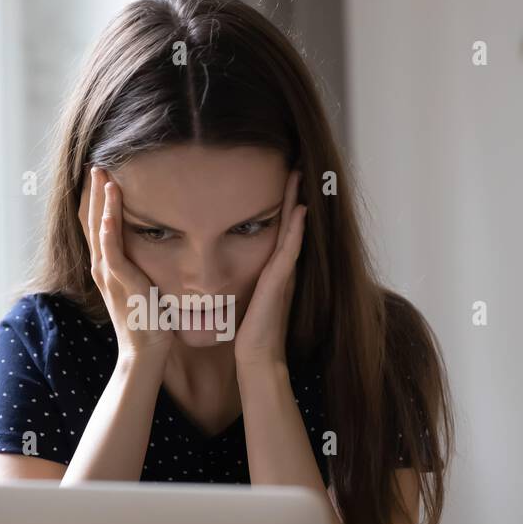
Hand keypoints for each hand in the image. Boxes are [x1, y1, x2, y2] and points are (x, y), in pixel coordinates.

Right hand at [78, 165, 173, 363]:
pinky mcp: (120, 282)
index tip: (100, 175)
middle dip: (93, 192)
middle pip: (92, 221)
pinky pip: (111, 250)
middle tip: (95, 164)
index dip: (95, 200)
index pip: (97, 226)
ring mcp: (108, 274)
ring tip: (101, 174)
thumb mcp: (145, 285)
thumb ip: (144, 266)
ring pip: (99, 229)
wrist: (145, 352)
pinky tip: (109, 209)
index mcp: (107, 266)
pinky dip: (108, 228)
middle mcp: (102, 267)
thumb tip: (161, 246)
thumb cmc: (149, 321)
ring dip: (99, 200)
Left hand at [233, 169, 305, 368]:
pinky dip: (296, 230)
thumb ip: (241, 281)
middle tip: (298, 166)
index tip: (282, 178)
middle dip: (293, 195)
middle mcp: (281, 268)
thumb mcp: (243, 298)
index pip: (278, 229)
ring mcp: (283, 275)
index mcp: (272, 270)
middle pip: (290, 223)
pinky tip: (299, 210)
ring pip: (293, 230)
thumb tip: (221, 269)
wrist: (257, 357)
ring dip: (297, 202)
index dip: (282, 204)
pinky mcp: (280, 283)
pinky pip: (290, 250)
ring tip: (300, 176)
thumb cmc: (247, 332)